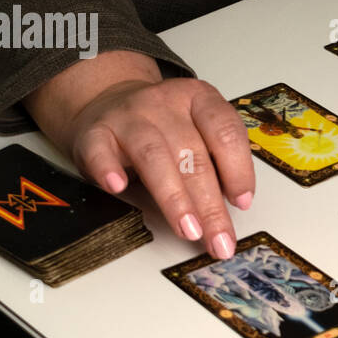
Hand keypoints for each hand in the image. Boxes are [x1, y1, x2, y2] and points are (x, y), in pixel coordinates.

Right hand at [24, 51, 254, 259]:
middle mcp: (165, 104)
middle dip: (209, 203)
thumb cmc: (162, 126)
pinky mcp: (95, 132)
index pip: (226, 132)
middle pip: (192, 155)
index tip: (242, 203)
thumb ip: (216, 161)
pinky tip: (118, 187)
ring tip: (187, 229)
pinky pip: (100, 150)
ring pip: (154, 156)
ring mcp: (128, 116)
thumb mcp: (197, 130)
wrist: (108, 100)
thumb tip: (235, 206)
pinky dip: (108, 168)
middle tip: (218, 238)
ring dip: (173, 198)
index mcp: (199, 99)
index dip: (238, 170)